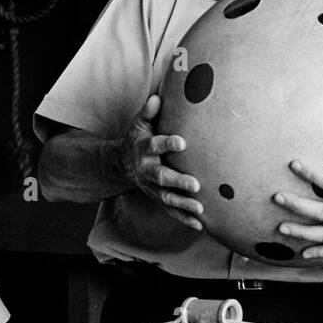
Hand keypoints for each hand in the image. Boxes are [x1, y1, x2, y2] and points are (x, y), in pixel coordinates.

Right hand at [112, 95, 203, 229]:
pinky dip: (184, 219)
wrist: (122, 164)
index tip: (183, 142)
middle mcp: (147, 170)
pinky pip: (171, 211)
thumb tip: (157, 97)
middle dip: (178, 182)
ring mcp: (152, 187)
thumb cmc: (138, 138)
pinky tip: (200, 224)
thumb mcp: (139, 124)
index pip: (155, 145)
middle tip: (196, 184)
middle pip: (162, 177)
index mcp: (144, 149)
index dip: (168, 144)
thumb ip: (148, 112)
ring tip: (200, 208)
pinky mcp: (159, 198)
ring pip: (167, 198)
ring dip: (183, 204)